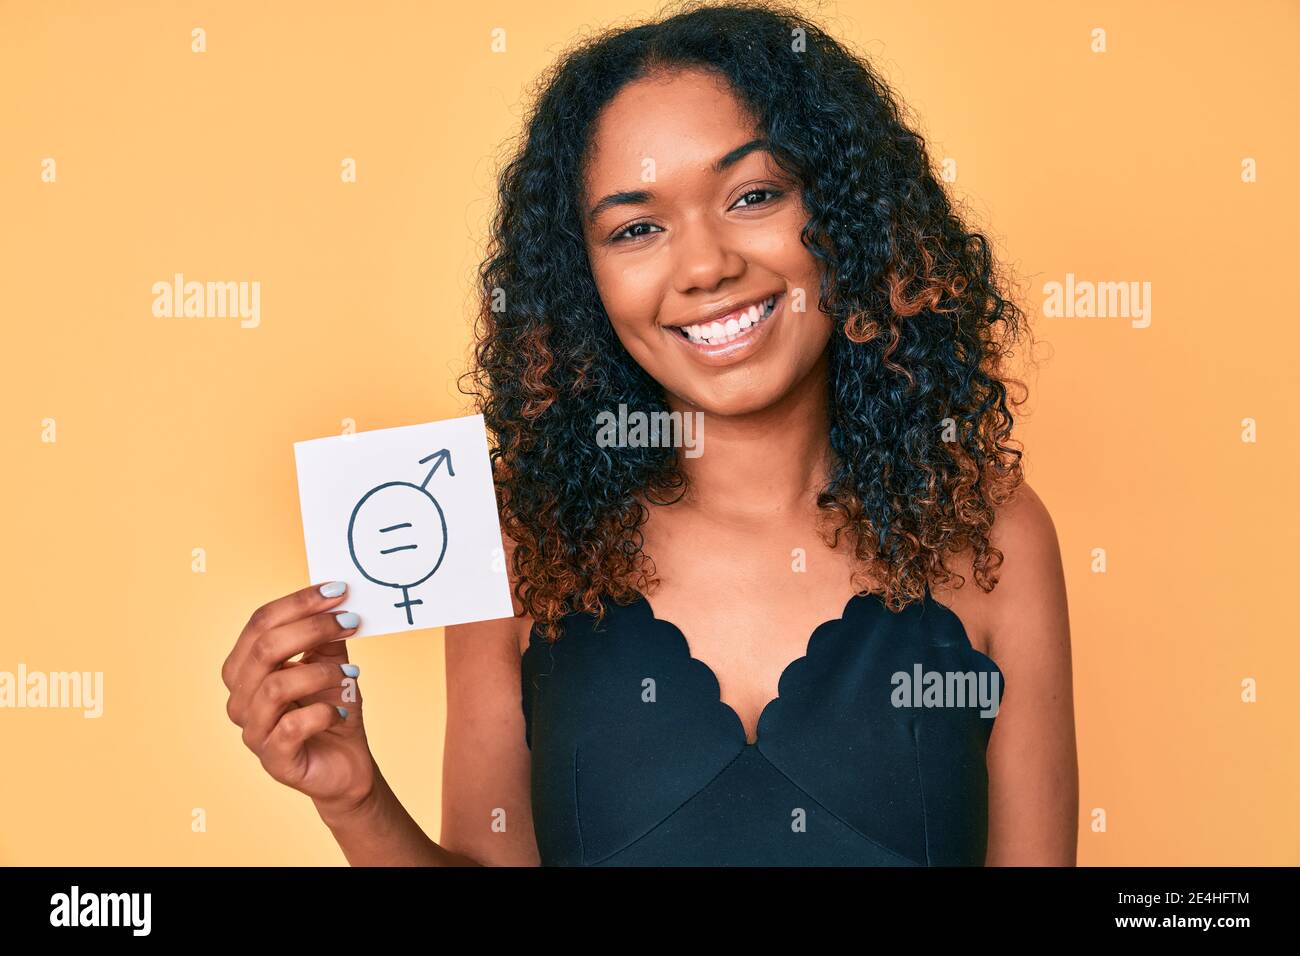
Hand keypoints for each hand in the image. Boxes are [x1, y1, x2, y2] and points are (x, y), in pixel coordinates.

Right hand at [222, 582, 376, 817]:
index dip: (298, 603)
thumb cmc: (331, 710)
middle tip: (351, 622)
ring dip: (319, 672)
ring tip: (350, 673)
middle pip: (264, 649)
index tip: (338, 590)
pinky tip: (340, 711)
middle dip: (312, 628)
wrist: (346, 763)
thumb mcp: (330, 664)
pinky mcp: (274, 760)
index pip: (260, 624)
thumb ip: (326, 636)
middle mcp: (240, 698)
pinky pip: (291, 727)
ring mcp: (253, 731)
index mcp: (246, 669)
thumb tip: (337, 598)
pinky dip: (321, 713)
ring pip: (275, 687)